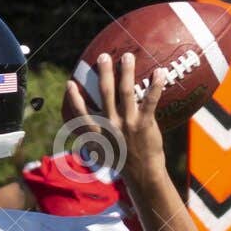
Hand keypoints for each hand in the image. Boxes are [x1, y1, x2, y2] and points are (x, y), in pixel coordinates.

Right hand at [63, 52, 167, 184]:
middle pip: (105, 94)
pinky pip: (150, 101)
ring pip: (126, 93)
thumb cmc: (123, 163)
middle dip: (104, 74)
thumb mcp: (103, 154)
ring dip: (126, 72)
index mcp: (99, 133)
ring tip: (128, 56)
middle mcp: (111, 126)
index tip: (70, 84)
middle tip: (104, 56)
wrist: (142, 175)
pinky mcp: (144, 124)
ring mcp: (127, 124)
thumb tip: (86, 132)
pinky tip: (160, 71)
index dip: (75, 99)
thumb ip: (95, 140)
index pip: (83, 114)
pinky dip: (156, 85)